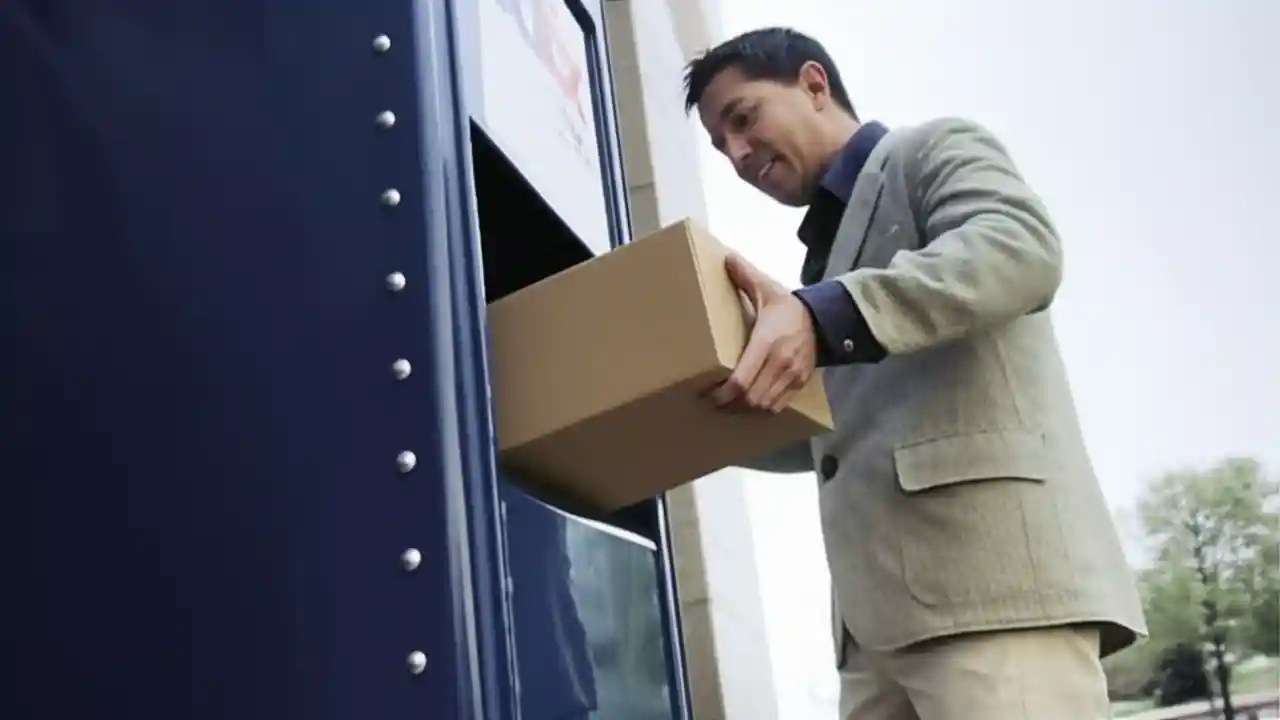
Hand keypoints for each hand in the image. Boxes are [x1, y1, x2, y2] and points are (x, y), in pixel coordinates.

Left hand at [709, 253, 817, 412]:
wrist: (824, 318)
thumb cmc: (788, 306)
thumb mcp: (766, 288)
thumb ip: (745, 276)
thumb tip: (726, 258)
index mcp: (767, 342)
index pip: (741, 379)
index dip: (721, 393)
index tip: (706, 394)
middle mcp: (780, 363)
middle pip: (750, 399)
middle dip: (729, 405)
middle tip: (712, 401)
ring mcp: (792, 376)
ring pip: (763, 406)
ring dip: (744, 410)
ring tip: (728, 405)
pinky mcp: (800, 383)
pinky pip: (778, 407)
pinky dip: (761, 410)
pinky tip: (749, 404)